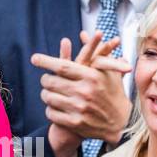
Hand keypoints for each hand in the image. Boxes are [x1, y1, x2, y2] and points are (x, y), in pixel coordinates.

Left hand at [33, 29, 132, 146]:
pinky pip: (51, 113)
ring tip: (50, 92)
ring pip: (49, 97)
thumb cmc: (114, 93)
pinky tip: (55, 107)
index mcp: (92, 76)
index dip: (46, 61)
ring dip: (46, 94)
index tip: (34, 58)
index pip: (62, 66)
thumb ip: (94, 52)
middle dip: (45, 79)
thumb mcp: (107, 70)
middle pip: (51, 81)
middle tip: (45, 78)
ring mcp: (79, 109)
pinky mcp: (75, 123)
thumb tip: (83, 33)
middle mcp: (85, 92)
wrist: (121, 123)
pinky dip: (50, 109)